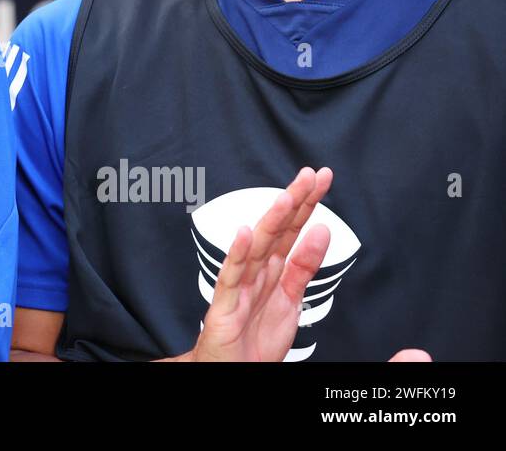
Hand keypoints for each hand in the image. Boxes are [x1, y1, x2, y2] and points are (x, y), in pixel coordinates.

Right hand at [188, 167, 332, 361]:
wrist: (232, 371)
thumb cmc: (255, 338)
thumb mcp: (291, 299)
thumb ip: (304, 266)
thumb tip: (322, 231)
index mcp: (273, 270)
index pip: (292, 230)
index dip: (307, 204)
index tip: (321, 179)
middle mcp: (256, 272)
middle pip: (276, 232)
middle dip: (294, 202)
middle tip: (310, 176)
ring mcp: (239, 287)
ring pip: (256, 249)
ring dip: (271, 222)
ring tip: (286, 198)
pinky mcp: (224, 306)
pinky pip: (231, 278)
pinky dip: (236, 254)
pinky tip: (244, 233)